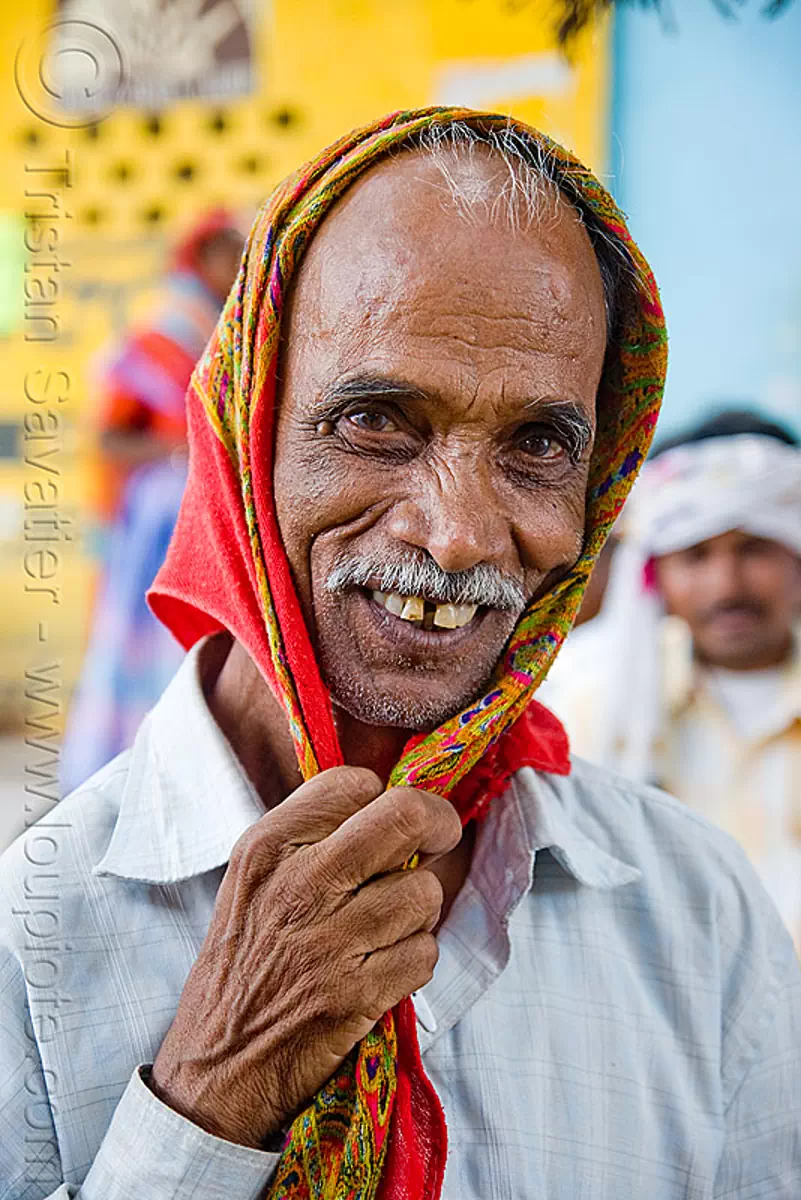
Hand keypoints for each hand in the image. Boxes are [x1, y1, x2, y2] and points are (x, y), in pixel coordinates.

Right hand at [149, 766, 461, 1148]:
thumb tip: (382, 799)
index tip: (386, 820)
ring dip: (419, 909)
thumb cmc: (243, 963)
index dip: (382, 797)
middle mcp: (298, 885)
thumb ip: (308, 835)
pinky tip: (383, 968)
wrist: (216, 1065)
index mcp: (266, 847)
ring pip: (425, 890)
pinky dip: (414, 960)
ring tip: (387, 925)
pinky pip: (425, 951)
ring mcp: (330, 940)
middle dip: (437, 822)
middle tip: (440, 836)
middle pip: (405, 816)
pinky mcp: (358, 993)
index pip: (354, 783)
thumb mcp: (252, 880)